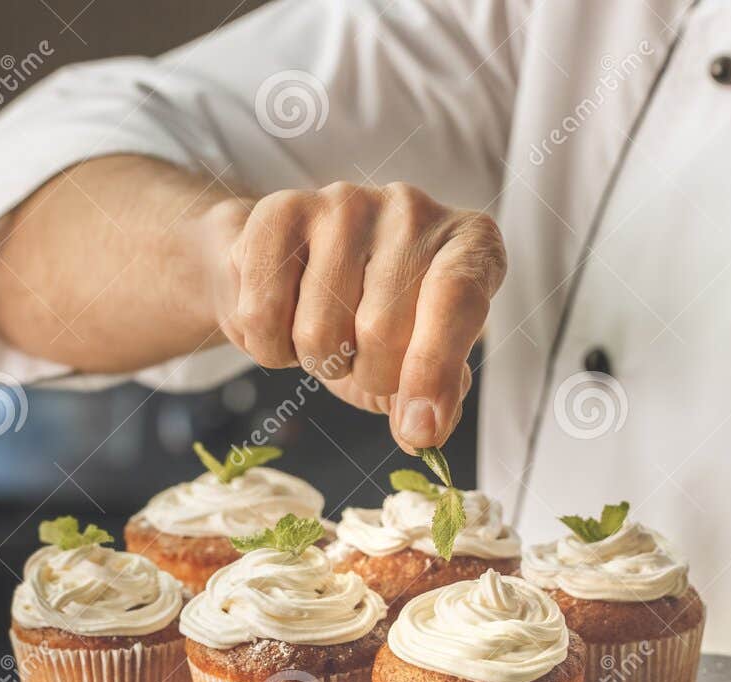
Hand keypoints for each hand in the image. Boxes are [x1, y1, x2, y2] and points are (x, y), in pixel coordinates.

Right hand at [200, 182, 507, 450]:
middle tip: (360, 355)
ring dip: (315, 362)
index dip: (435, 371)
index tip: (421, 428)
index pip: (457, 299)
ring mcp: (345, 202)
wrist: (292, 269)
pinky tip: (283, 319)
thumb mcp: (421, 362)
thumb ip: (437, 396)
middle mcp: (412, 210)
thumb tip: (422, 430)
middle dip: (366, 373)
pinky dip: (268, 347)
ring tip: (323, 332)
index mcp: (468, 243)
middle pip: (382, 331)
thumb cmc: (371, 319)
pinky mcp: (280, 209)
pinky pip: (262, 315)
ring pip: (319, 331)